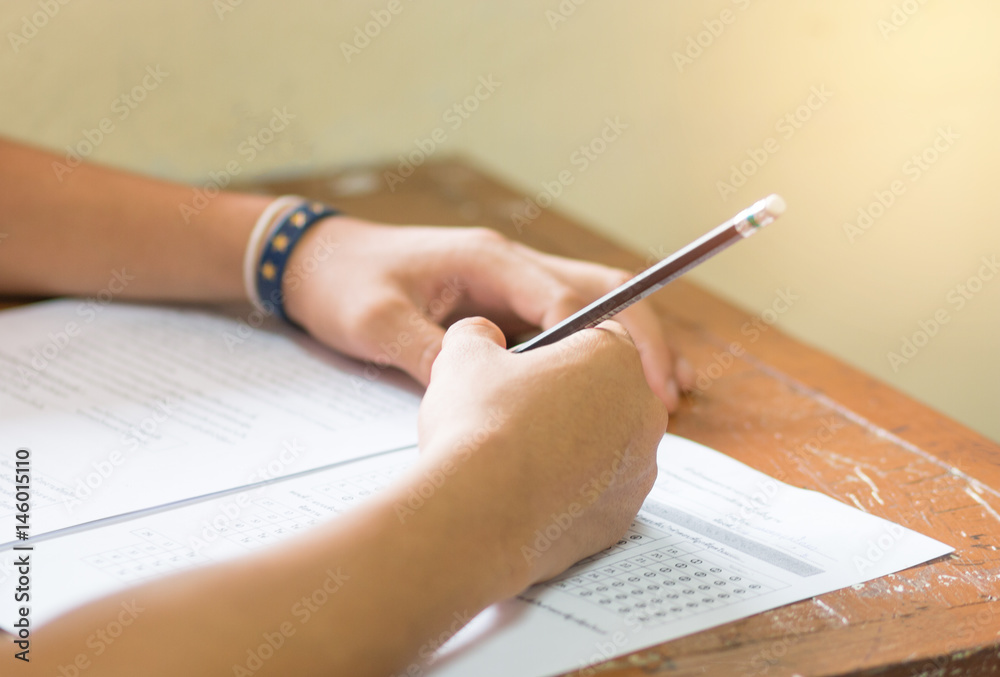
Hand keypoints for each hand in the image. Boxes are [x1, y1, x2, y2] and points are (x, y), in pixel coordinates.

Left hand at [283, 216, 693, 409]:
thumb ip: (430, 355)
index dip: (605, 342)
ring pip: (593, 302)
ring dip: (632, 340)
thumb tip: (488, 394)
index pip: (566, 296)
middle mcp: (509, 264)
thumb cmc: (344, 284)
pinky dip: (601, 348)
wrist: (316, 261)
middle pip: (600, 289)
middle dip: (640, 337)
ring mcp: (509, 281)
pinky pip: (567, 320)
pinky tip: (621, 381)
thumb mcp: (377, 323)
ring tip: (672, 388)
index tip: (631, 385)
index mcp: (488, 261)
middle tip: (667, 392)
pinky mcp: (502, 302)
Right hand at [415, 317, 667, 585]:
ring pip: (606, 446)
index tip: (528, 367)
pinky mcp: (623, 516)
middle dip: (571, 399)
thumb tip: (482, 335)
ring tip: (521, 458)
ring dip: (574, 446)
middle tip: (520, 413)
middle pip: (608, 393)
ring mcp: (639, 469)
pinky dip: (572, 491)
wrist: (478, 514)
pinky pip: (599, 494)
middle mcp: (642, 411)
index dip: (558, 351)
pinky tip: (531, 494)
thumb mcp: (464, 356)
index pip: (597, 339)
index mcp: (614, 358)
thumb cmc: (479, 425)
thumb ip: (479, 334)